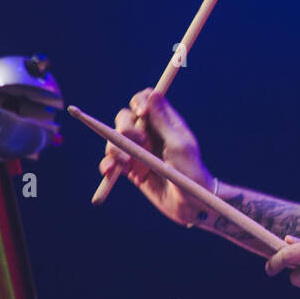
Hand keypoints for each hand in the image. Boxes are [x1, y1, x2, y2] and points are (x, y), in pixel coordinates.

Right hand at [98, 88, 214, 225]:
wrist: (189, 205)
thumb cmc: (191, 173)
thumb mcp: (180, 145)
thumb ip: (163, 121)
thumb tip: (153, 93)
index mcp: (165, 123)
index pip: (145, 100)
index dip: (139, 102)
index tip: (142, 114)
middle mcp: (150, 134)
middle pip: (125, 117)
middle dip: (125, 127)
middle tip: (139, 142)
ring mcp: (138, 151)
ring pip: (114, 139)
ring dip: (115, 149)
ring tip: (127, 164)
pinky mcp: (130, 169)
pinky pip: (111, 161)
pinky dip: (107, 164)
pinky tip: (111, 171)